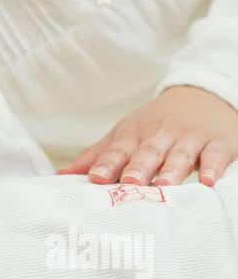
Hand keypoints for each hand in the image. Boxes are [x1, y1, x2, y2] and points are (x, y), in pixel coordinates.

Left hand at [56, 85, 237, 186]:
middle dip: (138, 167)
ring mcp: (190, 138)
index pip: (118, 150)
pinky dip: (213, 167)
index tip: (95, 179)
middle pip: (148, 153)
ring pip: (180, 155)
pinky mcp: (217, 143)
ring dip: (172, 170)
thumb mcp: (125, 133)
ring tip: (164, 185)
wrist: (202, 94)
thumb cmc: (156, 123)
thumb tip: (61, 176)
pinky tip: (209, 180)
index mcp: (134, 134)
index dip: (106, 164)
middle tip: (129, 182)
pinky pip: (216, 156)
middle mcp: (160, 135)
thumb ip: (97, 156)